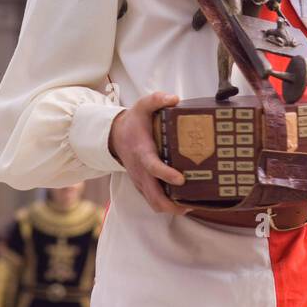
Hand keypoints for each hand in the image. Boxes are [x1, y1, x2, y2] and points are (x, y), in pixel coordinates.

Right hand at [108, 92, 191, 215]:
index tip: (181, 178)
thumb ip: (156, 100)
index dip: (166, 174)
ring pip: (154, 203)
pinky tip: (183, 200)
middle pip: (154, 196)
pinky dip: (167, 204)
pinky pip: (153, 200)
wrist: (115, 135)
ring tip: (191, 205)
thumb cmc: (134, 122)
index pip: (153, 167)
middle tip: (191, 203)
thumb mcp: (142, 106)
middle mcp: (140, 171)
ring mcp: (141, 180)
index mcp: (142, 152)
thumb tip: (174, 99)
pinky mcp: (143, 185)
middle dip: (171, 204)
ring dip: (171, 208)